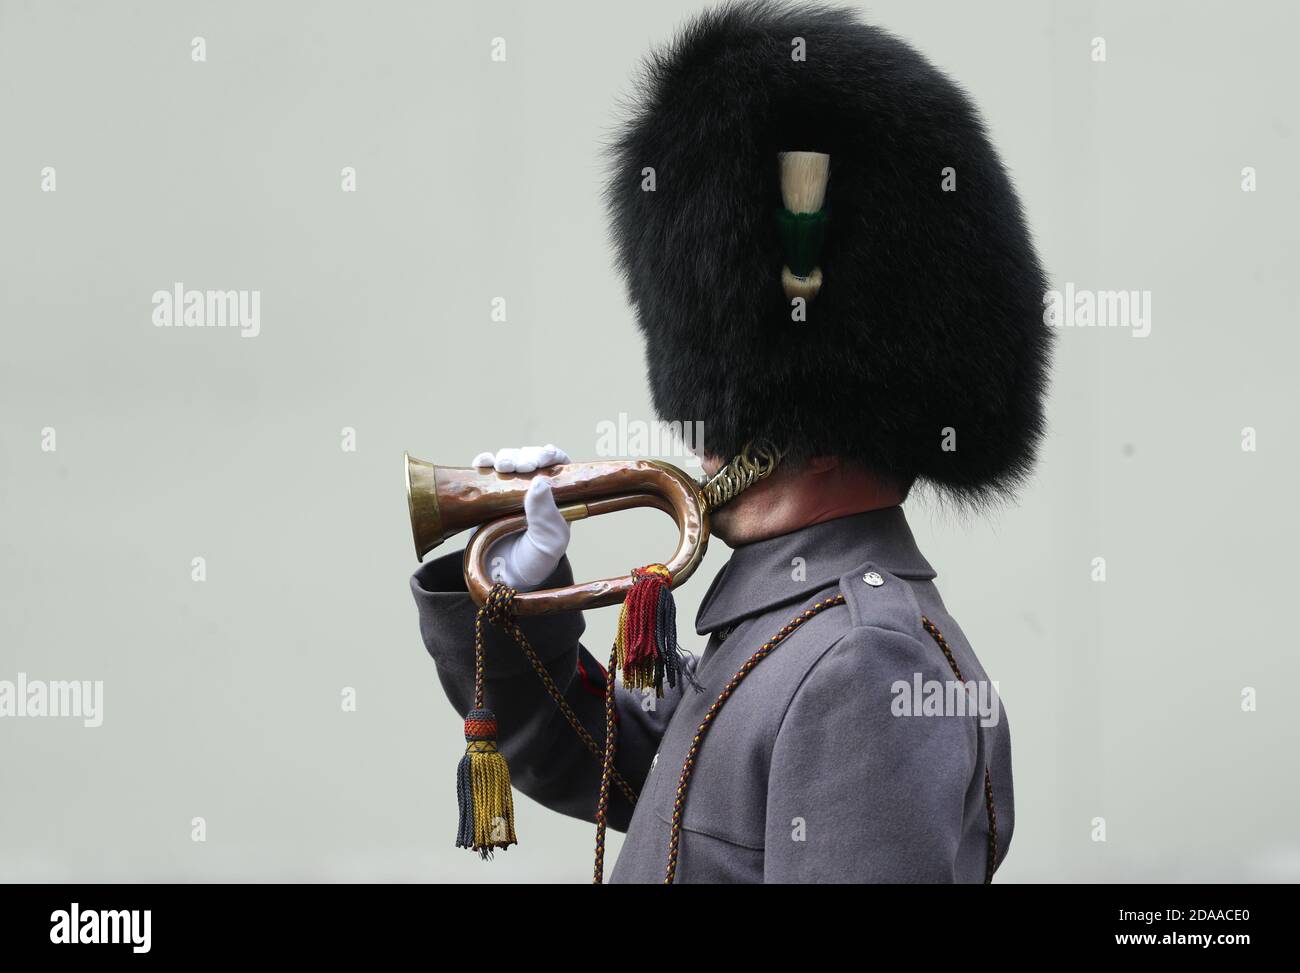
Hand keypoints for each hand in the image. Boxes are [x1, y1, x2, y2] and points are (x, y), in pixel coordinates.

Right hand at [473, 445, 571, 589]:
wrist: (504, 577)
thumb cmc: (534, 561)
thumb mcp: (548, 542)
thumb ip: (546, 514)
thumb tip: (539, 481)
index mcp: (556, 497)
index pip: (558, 466)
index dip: (551, 456)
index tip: (543, 457)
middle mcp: (533, 489)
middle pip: (531, 458)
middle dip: (525, 456)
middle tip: (520, 466)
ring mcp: (509, 489)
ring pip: (508, 460)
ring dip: (505, 457)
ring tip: (502, 466)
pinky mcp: (487, 494)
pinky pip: (485, 470)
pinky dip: (483, 462)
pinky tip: (482, 463)